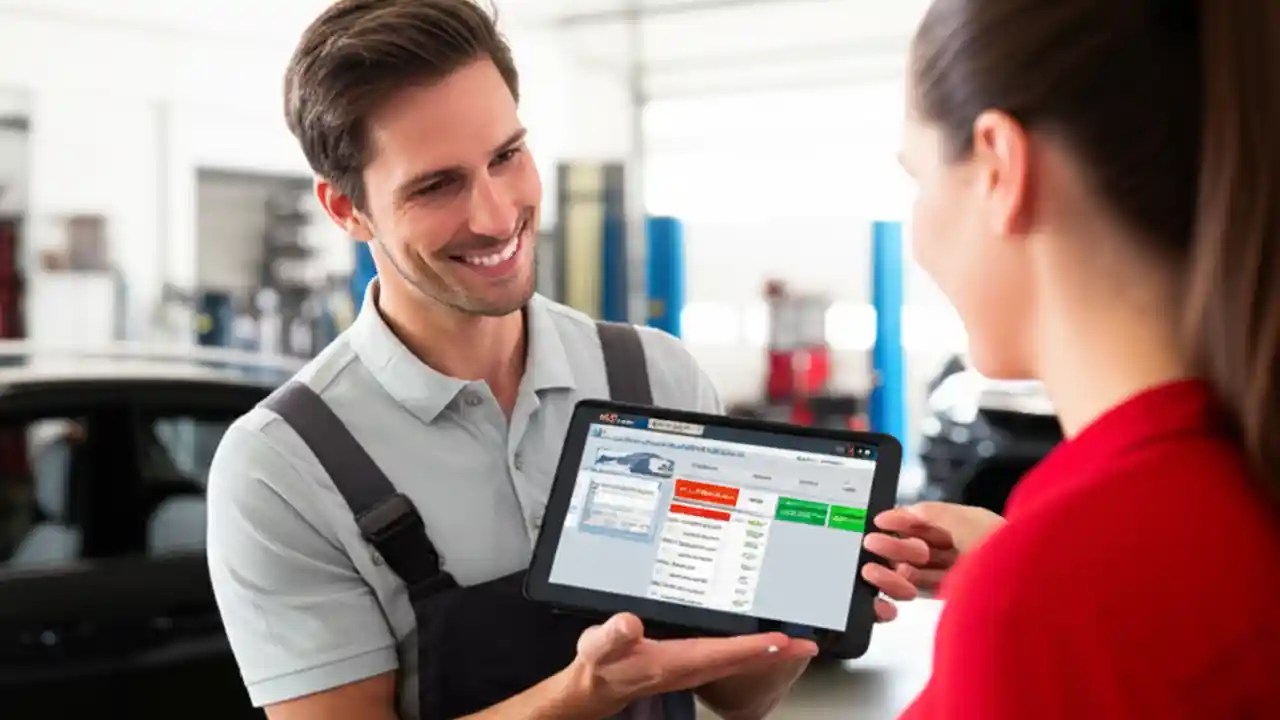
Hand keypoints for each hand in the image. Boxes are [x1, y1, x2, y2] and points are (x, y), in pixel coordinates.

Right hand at [562, 612, 817, 718]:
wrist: (598, 684)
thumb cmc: (602, 664)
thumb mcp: (599, 646)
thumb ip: (613, 636)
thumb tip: (629, 622)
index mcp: (675, 662)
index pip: (723, 653)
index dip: (753, 647)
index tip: (783, 640)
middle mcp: (691, 668)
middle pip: (742, 661)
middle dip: (777, 653)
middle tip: (808, 645)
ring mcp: (695, 668)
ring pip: (740, 660)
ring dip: (769, 652)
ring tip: (796, 642)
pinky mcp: (693, 663)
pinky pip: (730, 656)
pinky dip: (751, 649)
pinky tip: (763, 642)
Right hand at [861, 502, 1005, 613]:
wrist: (1026, 584)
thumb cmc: (1004, 547)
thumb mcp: (964, 520)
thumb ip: (934, 512)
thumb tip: (911, 508)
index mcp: (969, 523)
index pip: (929, 519)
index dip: (904, 518)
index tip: (881, 520)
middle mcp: (966, 545)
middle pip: (922, 542)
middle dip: (897, 542)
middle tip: (874, 542)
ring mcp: (963, 570)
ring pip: (923, 565)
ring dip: (902, 563)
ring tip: (884, 563)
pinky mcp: (961, 593)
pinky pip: (930, 586)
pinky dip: (913, 582)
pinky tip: (901, 578)